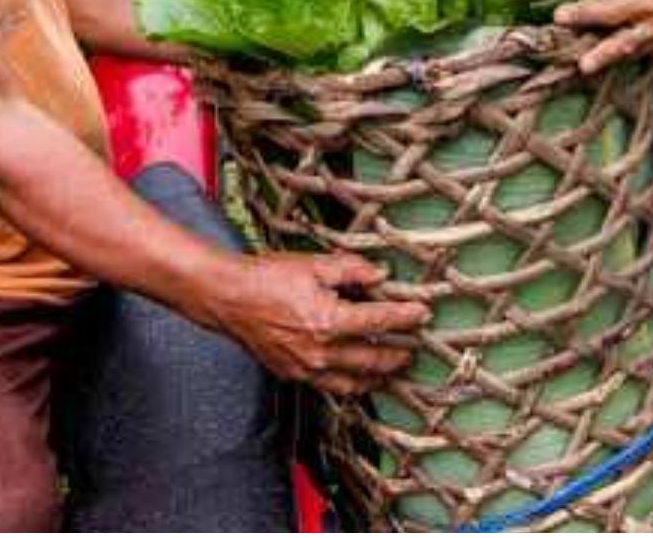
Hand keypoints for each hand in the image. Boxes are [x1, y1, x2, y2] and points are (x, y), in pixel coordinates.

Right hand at [213, 250, 429, 395]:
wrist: (230, 298)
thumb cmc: (268, 277)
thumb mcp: (313, 264)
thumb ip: (351, 270)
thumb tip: (381, 275)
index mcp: (329, 320)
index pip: (379, 322)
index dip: (405, 317)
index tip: (423, 312)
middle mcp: (322, 351)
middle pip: (373, 359)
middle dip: (399, 353)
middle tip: (415, 348)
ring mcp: (308, 369)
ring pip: (355, 382)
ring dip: (379, 376)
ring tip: (394, 368)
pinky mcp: (295, 376)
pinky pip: (332, 387)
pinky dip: (352, 384)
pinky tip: (359, 377)